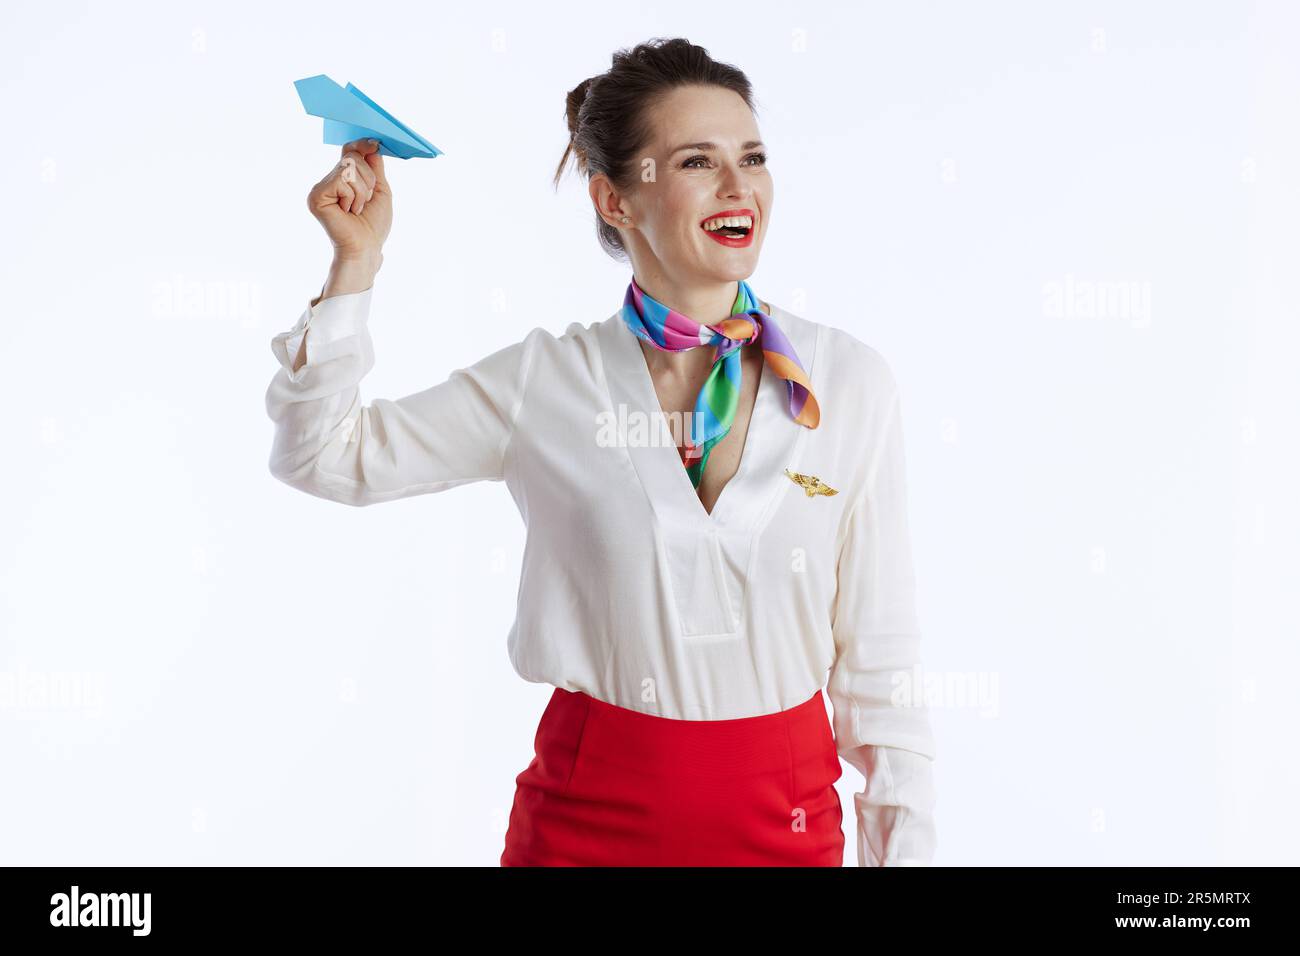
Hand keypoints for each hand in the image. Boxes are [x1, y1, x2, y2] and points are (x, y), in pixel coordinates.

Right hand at [306, 138, 392, 263]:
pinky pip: (342, 179)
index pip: (349, 150)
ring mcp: (321, 188)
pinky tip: (347, 212)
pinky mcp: (316, 196)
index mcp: (343, 179)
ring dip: (363, 190)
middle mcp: (329, 180)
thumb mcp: (380, 191)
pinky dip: (353, 196)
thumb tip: (372, 145)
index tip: (375, 143)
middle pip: (352, 156)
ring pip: (349, 166)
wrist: (366, 248)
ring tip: (356, 209)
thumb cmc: (373, 225)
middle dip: (369, 179)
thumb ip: (375, 167)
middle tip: (365, 201)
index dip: (362, 144)